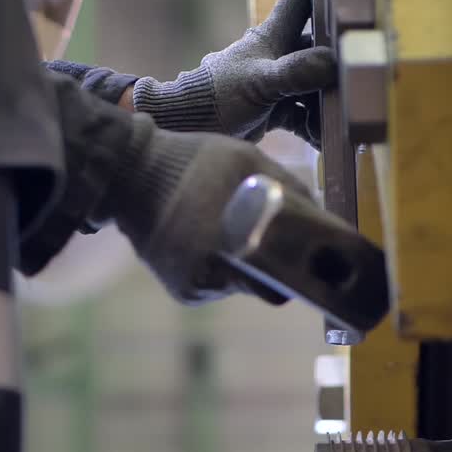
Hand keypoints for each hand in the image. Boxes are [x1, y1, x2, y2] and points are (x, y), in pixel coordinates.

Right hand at [97, 116, 323, 304]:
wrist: (129, 173)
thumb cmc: (195, 162)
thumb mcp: (249, 161)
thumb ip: (289, 190)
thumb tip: (323, 217)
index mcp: (231, 248)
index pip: (282, 286)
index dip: (299, 271)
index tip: (309, 259)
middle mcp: (211, 278)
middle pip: (264, 286)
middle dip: (272, 265)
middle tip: (270, 238)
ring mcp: (195, 288)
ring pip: (241, 283)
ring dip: (244, 262)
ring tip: (228, 227)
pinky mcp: (182, 290)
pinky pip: (218, 283)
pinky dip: (220, 265)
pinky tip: (207, 237)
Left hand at [131, 0, 334, 145]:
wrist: (189, 126)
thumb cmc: (219, 96)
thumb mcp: (261, 81)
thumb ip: (295, 72)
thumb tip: (331, 61)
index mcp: (271, 38)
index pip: (299, 3)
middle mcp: (275, 56)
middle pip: (315, 48)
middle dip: (338, 59)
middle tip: (364, 71)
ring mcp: (274, 84)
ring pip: (312, 85)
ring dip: (327, 101)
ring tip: (343, 118)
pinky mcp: (271, 110)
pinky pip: (301, 115)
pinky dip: (312, 126)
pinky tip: (325, 140)